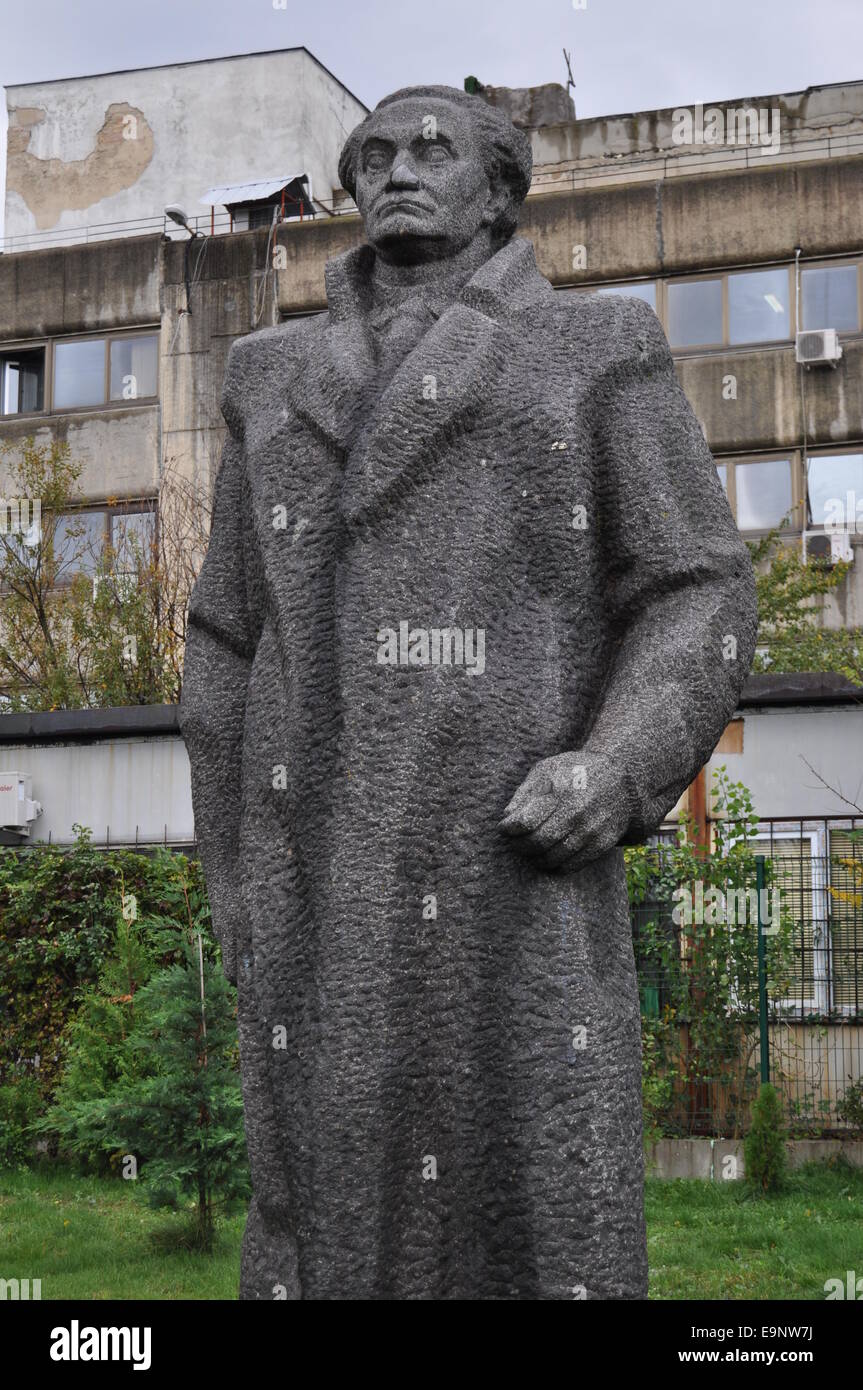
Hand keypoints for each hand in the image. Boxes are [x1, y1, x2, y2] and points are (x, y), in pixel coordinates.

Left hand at [499, 749, 630, 871]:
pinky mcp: (601, 844)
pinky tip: (548, 857)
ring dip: (535, 858)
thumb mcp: (548, 769)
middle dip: (519, 846)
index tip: (504, 828)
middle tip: (515, 842)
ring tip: (530, 851)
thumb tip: (507, 817)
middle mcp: (576, 812)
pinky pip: (571, 866)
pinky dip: (555, 866)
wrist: (620, 780)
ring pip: (553, 858)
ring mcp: (590, 830)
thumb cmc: (576, 772)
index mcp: (560, 791)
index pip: (524, 822)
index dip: (508, 829)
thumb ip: (525, 792)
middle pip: (537, 842)